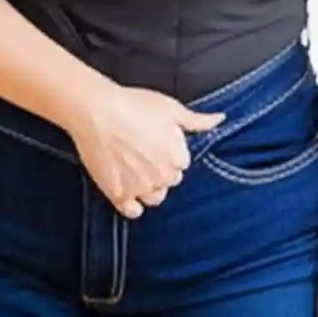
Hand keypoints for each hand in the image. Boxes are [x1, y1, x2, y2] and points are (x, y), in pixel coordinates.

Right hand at [67, 84, 223, 217]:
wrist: (97, 113)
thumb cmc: (134, 105)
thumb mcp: (171, 108)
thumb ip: (197, 120)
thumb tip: (220, 120)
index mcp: (178, 157)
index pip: (181, 164)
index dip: (168, 153)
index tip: (156, 143)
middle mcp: (163, 176)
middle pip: (169, 181)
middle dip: (159, 170)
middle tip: (142, 153)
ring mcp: (141, 188)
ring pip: (154, 197)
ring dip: (148, 187)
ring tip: (134, 170)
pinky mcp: (119, 194)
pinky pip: (132, 211)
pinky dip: (131, 205)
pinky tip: (127, 193)